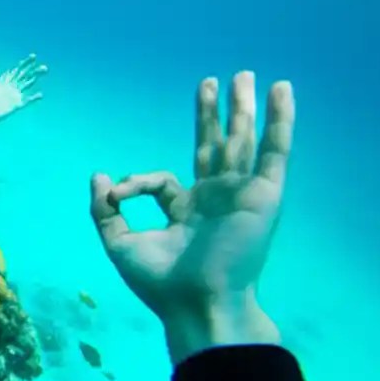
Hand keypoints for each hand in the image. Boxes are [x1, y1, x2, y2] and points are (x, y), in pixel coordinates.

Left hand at [0, 54, 46, 124]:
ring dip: (36, 77)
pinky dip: (33, 98)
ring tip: (44, 71)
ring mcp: (14, 96)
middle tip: (43, 64)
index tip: (33, 56)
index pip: (17, 70)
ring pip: (28, 84)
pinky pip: (27, 101)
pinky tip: (40, 95)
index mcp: (4, 82)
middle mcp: (11, 88)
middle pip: (24, 76)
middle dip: (32, 68)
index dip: (24, 63)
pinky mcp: (16, 106)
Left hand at [89, 71, 293, 364]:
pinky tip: (280, 91)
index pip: (161, 180)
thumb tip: (98, 176)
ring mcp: (241, 195)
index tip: (117, 194)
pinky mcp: (265, 196)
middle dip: (213, 115)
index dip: (136, 182)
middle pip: (214, 146)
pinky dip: (280, 121)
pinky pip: (275, 152)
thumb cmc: (160, 284)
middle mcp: (215, 201)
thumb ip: (104, 210)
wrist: (196, 304)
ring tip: (245, 76)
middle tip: (212, 81)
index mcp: (185, 213)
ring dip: (245, 109)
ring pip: (243, 142)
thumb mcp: (119, 243)